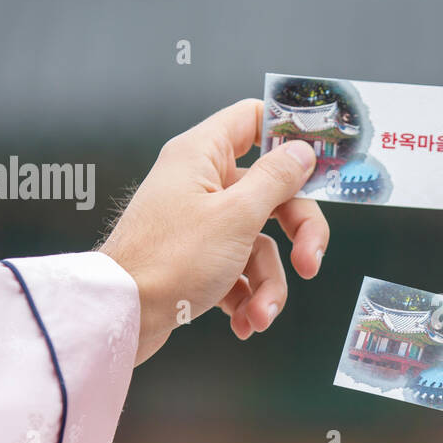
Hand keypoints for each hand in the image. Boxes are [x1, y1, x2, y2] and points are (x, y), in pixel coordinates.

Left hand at [99, 99, 327, 364]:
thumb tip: (302, 151)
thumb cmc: (168, 261)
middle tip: (310, 263)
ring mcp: (199, 222)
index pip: (253, 120)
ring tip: (260, 315)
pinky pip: (239, 270)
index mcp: (203, 155)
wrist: (122, 317)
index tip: (320, 163)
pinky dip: (247, 298)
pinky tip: (244, 321)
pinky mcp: (197, 259)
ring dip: (269, 285)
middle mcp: (200, 183)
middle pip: (272, 194)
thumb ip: (276, 179)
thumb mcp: (237, 216)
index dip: (288, 137)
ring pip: (259, 243)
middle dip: (297, 237)